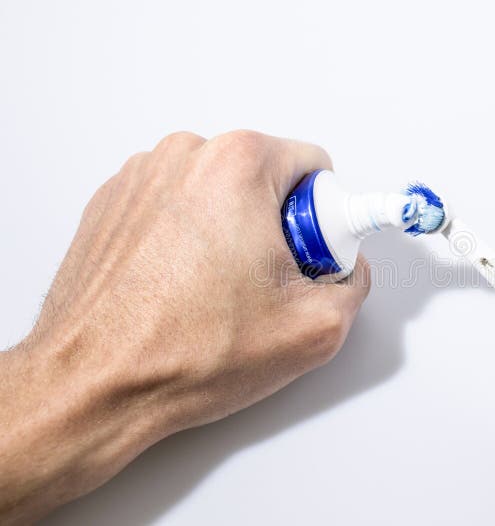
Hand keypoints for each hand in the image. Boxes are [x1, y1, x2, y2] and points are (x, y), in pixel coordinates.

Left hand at [0, 130, 369, 522]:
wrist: (93, 384)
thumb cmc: (180, 352)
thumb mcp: (313, 329)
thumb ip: (354, 285)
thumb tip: (345, 272)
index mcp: (238, 165)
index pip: (316, 170)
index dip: (325, 221)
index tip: (309, 259)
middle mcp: (185, 157)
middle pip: (266, 179)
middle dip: (279, 228)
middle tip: (264, 285)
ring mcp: (142, 178)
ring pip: (220, 195)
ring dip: (232, 234)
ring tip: (217, 292)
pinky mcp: (114, 204)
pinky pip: (177, 210)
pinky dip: (189, 241)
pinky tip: (184, 289)